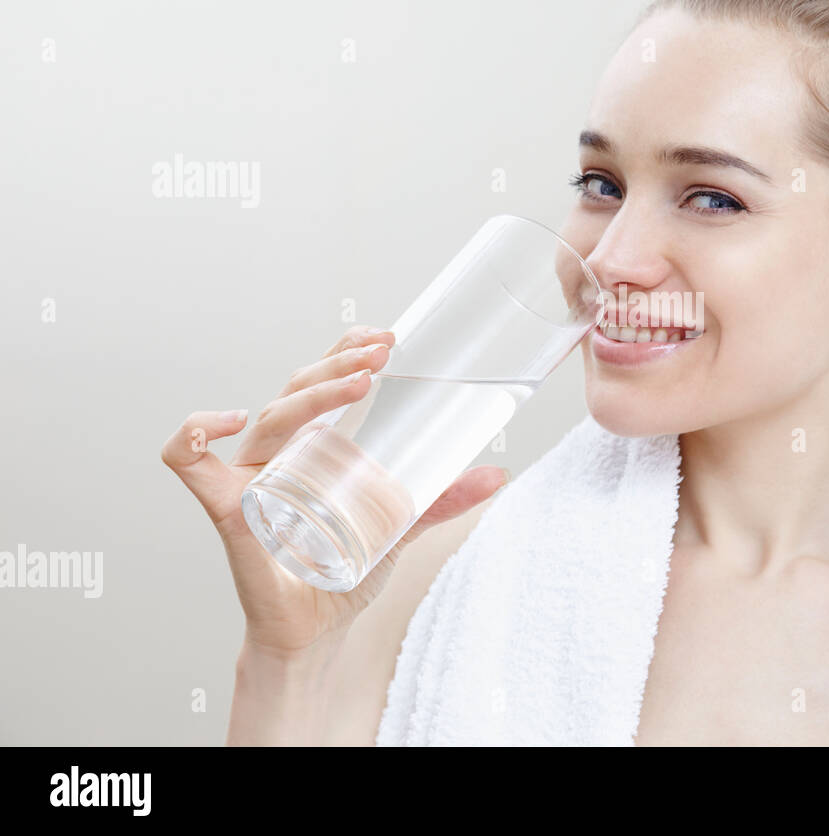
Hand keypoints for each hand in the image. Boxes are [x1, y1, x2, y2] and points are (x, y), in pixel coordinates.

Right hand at [161, 325, 508, 657]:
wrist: (316, 632)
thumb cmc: (344, 572)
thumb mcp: (403, 527)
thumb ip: (442, 500)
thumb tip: (496, 474)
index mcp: (310, 443)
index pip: (319, 378)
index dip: (344, 349)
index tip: (387, 340)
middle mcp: (276, 451)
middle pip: (298, 389)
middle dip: (340, 363)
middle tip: (383, 354)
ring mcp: (249, 476)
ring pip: (268, 415)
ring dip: (312, 391)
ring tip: (360, 381)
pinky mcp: (227, 510)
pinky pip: (187, 461)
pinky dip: (195, 431)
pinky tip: (232, 418)